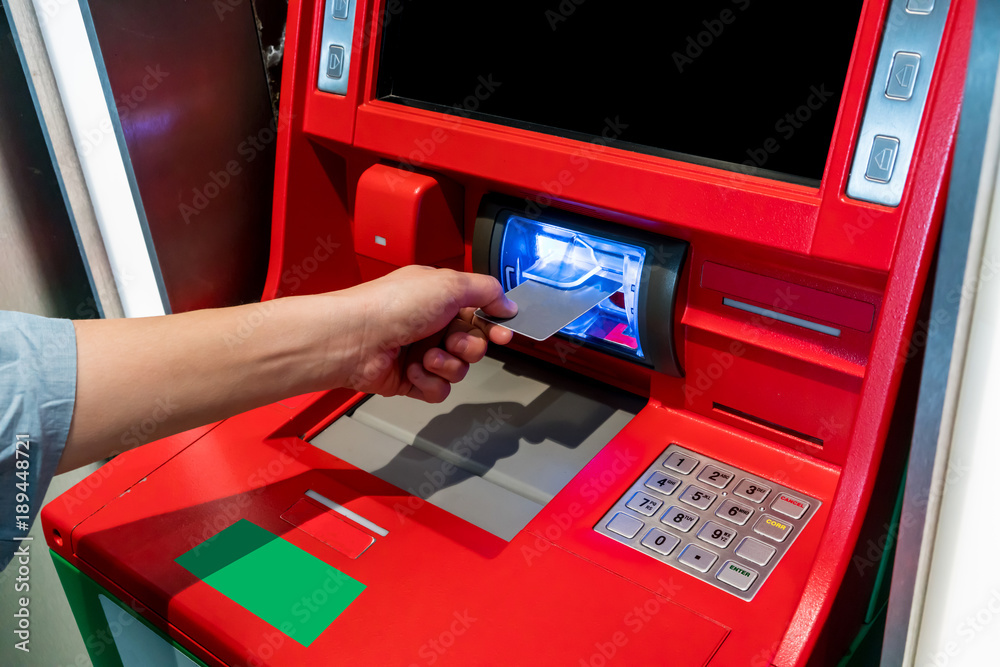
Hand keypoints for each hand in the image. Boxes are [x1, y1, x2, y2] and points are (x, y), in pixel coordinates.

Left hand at [339, 266, 516, 401]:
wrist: (355, 338)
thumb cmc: (392, 305)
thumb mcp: (449, 284)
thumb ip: (486, 291)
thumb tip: (508, 303)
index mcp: (439, 297)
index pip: (479, 313)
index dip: (494, 324)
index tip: (503, 332)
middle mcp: (431, 324)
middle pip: (474, 345)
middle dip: (468, 346)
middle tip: (451, 341)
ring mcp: (420, 353)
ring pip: (459, 369)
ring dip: (447, 365)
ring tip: (426, 356)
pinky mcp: (411, 379)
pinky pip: (439, 389)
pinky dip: (430, 382)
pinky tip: (413, 370)